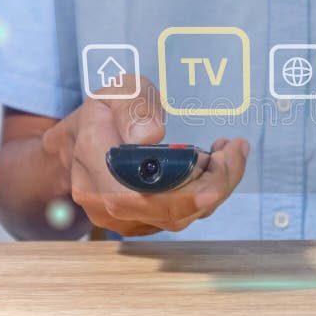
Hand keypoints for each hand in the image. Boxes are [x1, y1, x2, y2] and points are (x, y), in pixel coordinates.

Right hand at [41, 75, 249, 235]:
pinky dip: (206, 194)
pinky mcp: (139, 223)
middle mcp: (102, 200)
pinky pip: (180, 216)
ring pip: (180, 217)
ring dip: (215, 187)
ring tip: (228, 152)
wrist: (79, 143)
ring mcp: (120, 218)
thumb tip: (150, 136)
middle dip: (214, 183)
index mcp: (93, 161)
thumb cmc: (104, 113)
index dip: (182, 191)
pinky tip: (215, 166)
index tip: (217, 163)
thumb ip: (133, 107)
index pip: (137, 193)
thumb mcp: (116, 91)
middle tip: (236, 150)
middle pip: (168, 210)